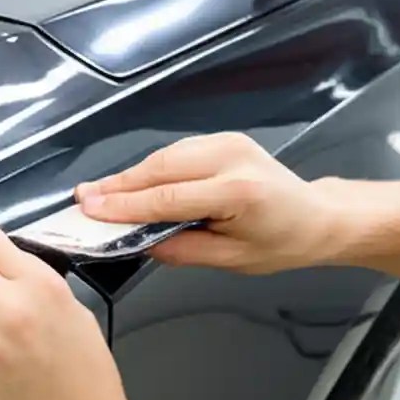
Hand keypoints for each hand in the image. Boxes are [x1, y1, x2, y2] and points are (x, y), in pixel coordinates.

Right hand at [76, 132, 343, 273]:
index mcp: (237, 192)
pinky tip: (130, 182)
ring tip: (99, 193)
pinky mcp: (222, 139)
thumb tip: (139, 241)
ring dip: (129, 175)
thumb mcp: (231, 260)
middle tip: (83, 199)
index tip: (90, 209)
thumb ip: (181, 250)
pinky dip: (149, 168)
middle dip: (117, 185)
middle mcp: (231, 159)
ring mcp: (227, 143)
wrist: (316, 216)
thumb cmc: (280, 242)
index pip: (167, 198)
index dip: (124, 205)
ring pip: (163, 157)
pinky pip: (175, 152)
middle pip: (159, 170)